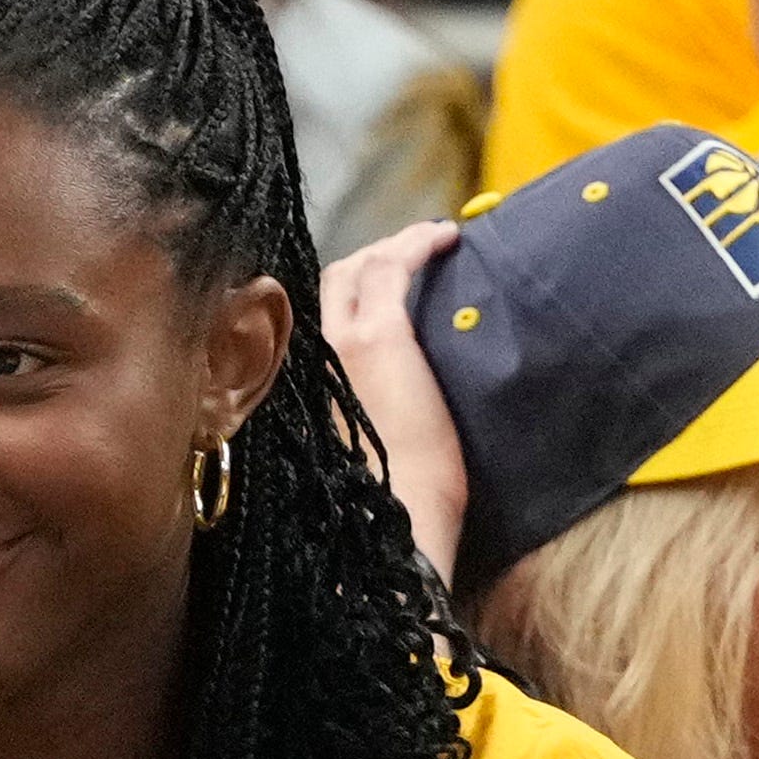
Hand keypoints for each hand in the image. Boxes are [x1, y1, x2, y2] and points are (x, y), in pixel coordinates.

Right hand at [320, 220, 467, 579]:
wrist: (397, 520)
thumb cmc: (393, 503)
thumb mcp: (368, 452)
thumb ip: (368, 418)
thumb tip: (395, 411)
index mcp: (311, 381)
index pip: (322, 312)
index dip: (353, 287)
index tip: (387, 278)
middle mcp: (316, 353)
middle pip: (336, 279)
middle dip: (373, 257)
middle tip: (415, 252)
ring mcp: (345, 341)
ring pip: (362, 267)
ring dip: (400, 246)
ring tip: (436, 240)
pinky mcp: (380, 337)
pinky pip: (395, 269)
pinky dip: (419, 246)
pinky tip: (447, 239)